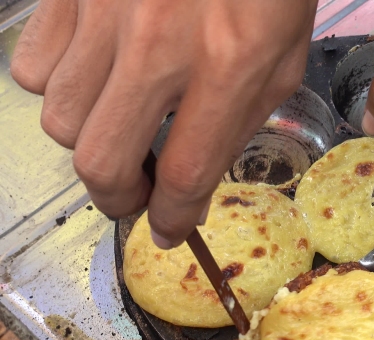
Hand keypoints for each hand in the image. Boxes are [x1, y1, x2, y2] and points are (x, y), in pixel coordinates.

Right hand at [11, 0, 316, 247]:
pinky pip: (33, 68)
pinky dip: (60, 87)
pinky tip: (96, 75)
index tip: (168, 227)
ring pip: (62, 120)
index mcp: (230, 63)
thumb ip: (240, 120)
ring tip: (123, 126)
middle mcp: (161, 43)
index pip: (183, 173)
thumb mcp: (283, 54)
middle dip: (119, 197)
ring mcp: (106, 12)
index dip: (171, 217)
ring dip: (93, 140)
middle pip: (103, 162)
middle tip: (136, 194)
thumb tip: (193, 179)